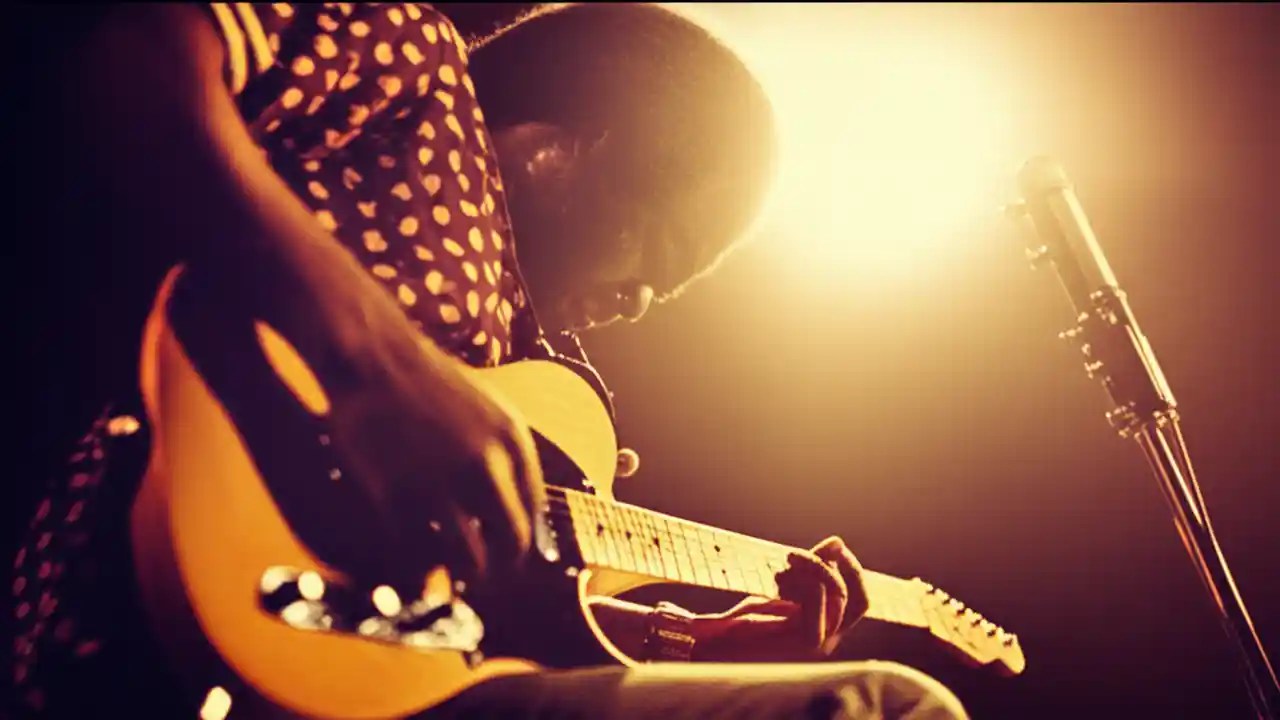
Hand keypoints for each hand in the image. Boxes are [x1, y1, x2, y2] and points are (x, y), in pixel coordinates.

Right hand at [321, 307, 545, 589]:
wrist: (374, 359)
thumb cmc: (428, 383)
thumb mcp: (489, 410)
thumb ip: (507, 456)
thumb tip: (521, 508)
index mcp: (514, 441)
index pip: (535, 510)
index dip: (522, 535)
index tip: (508, 548)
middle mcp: (487, 465)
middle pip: (513, 541)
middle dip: (502, 565)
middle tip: (488, 574)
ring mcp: (443, 483)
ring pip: (470, 559)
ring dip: (464, 572)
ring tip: (454, 574)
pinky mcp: (400, 496)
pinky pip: (421, 552)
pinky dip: (421, 562)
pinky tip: (418, 554)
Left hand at [690, 536, 868, 661]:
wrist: (719, 647)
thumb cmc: (747, 622)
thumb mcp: (784, 589)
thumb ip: (810, 569)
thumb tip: (837, 541)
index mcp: (826, 628)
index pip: (860, 599)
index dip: (852, 568)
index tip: (834, 544)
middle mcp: (828, 639)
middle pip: (851, 596)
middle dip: (823, 565)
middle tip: (792, 555)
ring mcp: (819, 644)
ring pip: (836, 596)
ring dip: (809, 571)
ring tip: (776, 575)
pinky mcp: (804, 643)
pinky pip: (819, 603)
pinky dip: (804, 585)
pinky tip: (779, 586)